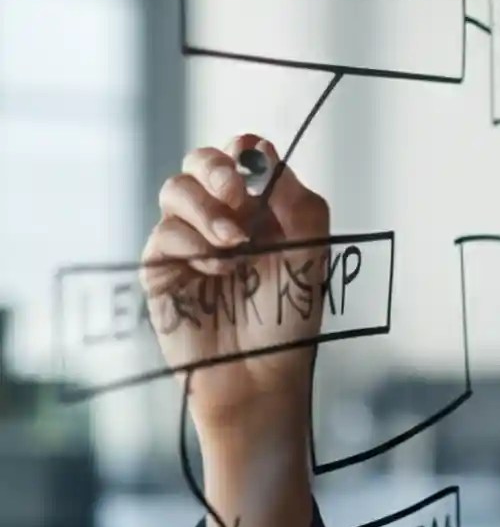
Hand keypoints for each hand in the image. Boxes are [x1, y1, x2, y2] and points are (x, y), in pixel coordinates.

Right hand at [141, 134, 329, 434]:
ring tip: (236, 245)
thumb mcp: (311, 256)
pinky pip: (163, 234)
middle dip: (215, 168)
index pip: (244, 159)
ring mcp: (189, 242)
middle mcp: (223, 219)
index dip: (244, 150)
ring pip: (176, 191)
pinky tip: (220, 269)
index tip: (250, 155)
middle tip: (236, 194)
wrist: (261, 376)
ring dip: (207, 211)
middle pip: (200, 163)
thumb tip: (263, 152)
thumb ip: (298, 203)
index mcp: (262, 210)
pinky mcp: (162, 269)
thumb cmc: (291, 321)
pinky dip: (193, 244)